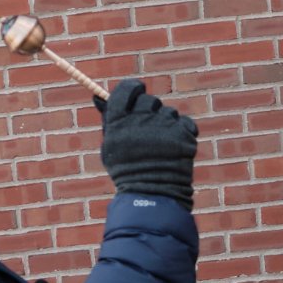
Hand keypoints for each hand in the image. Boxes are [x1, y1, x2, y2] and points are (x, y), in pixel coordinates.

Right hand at [97, 78, 197, 206]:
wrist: (152, 194)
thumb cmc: (127, 170)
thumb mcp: (111, 146)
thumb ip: (108, 119)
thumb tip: (98, 95)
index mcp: (119, 122)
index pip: (125, 90)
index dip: (132, 87)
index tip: (136, 90)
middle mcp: (141, 120)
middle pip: (148, 99)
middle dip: (149, 109)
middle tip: (149, 125)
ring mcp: (164, 126)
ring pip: (168, 112)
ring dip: (166, 124)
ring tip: (161, 146)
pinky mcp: (184, 134)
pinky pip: (184, 123)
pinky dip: (182, 133)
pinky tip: (175, 148)